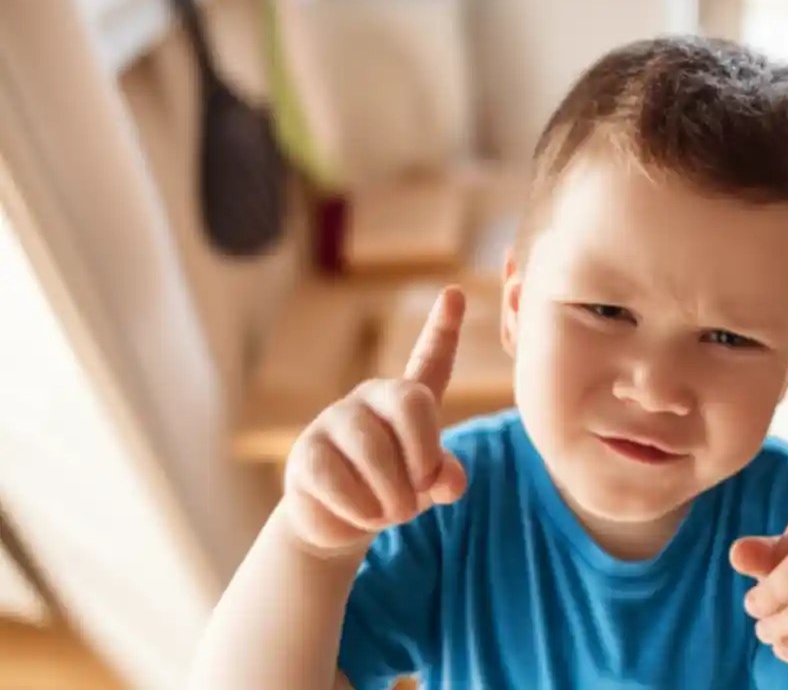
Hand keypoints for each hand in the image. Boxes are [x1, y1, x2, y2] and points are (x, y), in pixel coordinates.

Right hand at [281, 286, 469, 555]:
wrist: (339, 523)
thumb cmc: (392, 493)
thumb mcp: (429, 488)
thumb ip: (448, 477)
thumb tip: (444, 480)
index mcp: (408, 400)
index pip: (429, 358)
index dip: (443, 328)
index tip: (454, 292)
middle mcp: (371, 399)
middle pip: (411, 404)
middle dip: (424, 457)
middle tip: (419, 495)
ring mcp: (334, 421)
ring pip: (373, 448)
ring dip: (393, 496)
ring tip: (392, 513)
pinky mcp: (305, 453)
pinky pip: (338, 478)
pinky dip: (361, 509)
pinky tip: (362, 515)